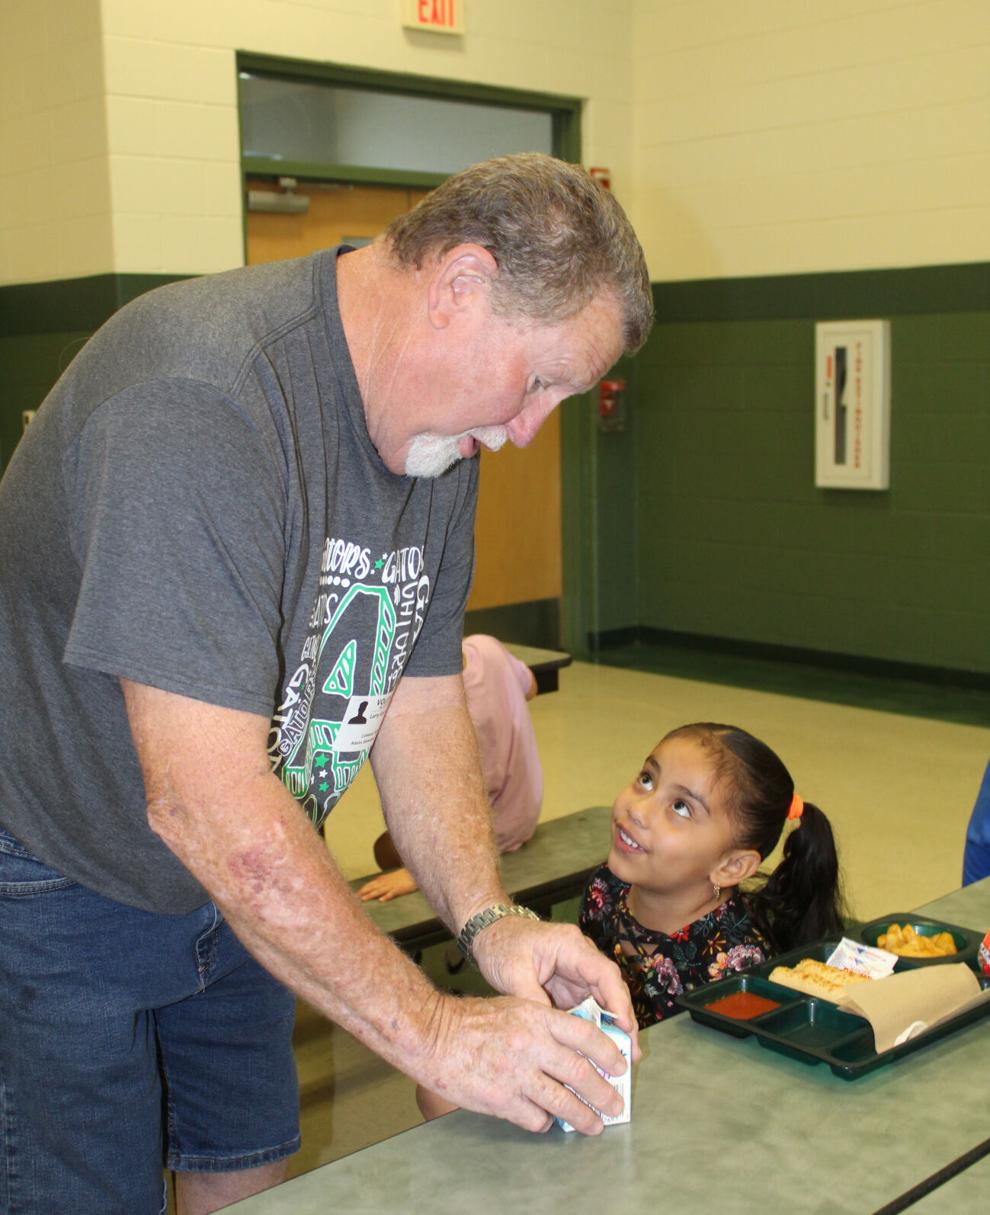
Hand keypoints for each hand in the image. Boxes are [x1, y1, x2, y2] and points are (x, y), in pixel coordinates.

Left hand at [357, 868, 418, 901]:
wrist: (417, 870)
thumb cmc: (406, 874)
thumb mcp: (394, 875)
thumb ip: (385, 879)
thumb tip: (378, 881)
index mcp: (385, 878)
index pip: (372, 883)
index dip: (364, 888)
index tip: (356, 893)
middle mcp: (387, 882)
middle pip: (373, 887)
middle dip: (364, 892)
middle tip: (354, 897)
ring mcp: (393, 885)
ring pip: (380, 891)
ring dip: (371, 895)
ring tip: (363, 899)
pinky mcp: (400, 889)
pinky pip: (393, 893)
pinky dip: (387, 896)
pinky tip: (382, 900)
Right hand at [415, 990, 629, 1134]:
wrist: (434, 1035)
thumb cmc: (472, 1019)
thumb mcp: (514, 1006)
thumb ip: (544, 1025)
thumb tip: (576, 1050)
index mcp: (537, 1017)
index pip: (586, 1035)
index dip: (608, 1052)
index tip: (621, 1066)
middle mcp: (532, 1044)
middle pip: (581, 1073)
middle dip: (603, 1092)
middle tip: (615, 1103)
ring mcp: (517, 1074)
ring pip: (564, 1102)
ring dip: (584, 1116)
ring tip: (595, 1125)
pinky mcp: (502, 1099)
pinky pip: (535, 1117)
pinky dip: (546, 1122)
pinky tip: (548, 1121)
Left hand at [471, 917, 639, 1061]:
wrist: (489, 934)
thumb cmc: (501, 945)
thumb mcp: (513, 973)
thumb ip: (533, 1000)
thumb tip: (552, 1033)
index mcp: (571, 946)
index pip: (604, 973)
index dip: (617, 1002)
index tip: (625, 1029)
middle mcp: (581, 958)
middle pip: (610, 990)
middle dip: (622, 1022)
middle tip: (631, 1054)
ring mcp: (577, 973)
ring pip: (603, 1002)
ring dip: (611, 1029)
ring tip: (621, 1061)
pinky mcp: (569, 987)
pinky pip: (587, 1008)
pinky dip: (592, 1029)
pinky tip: (596, 1053)